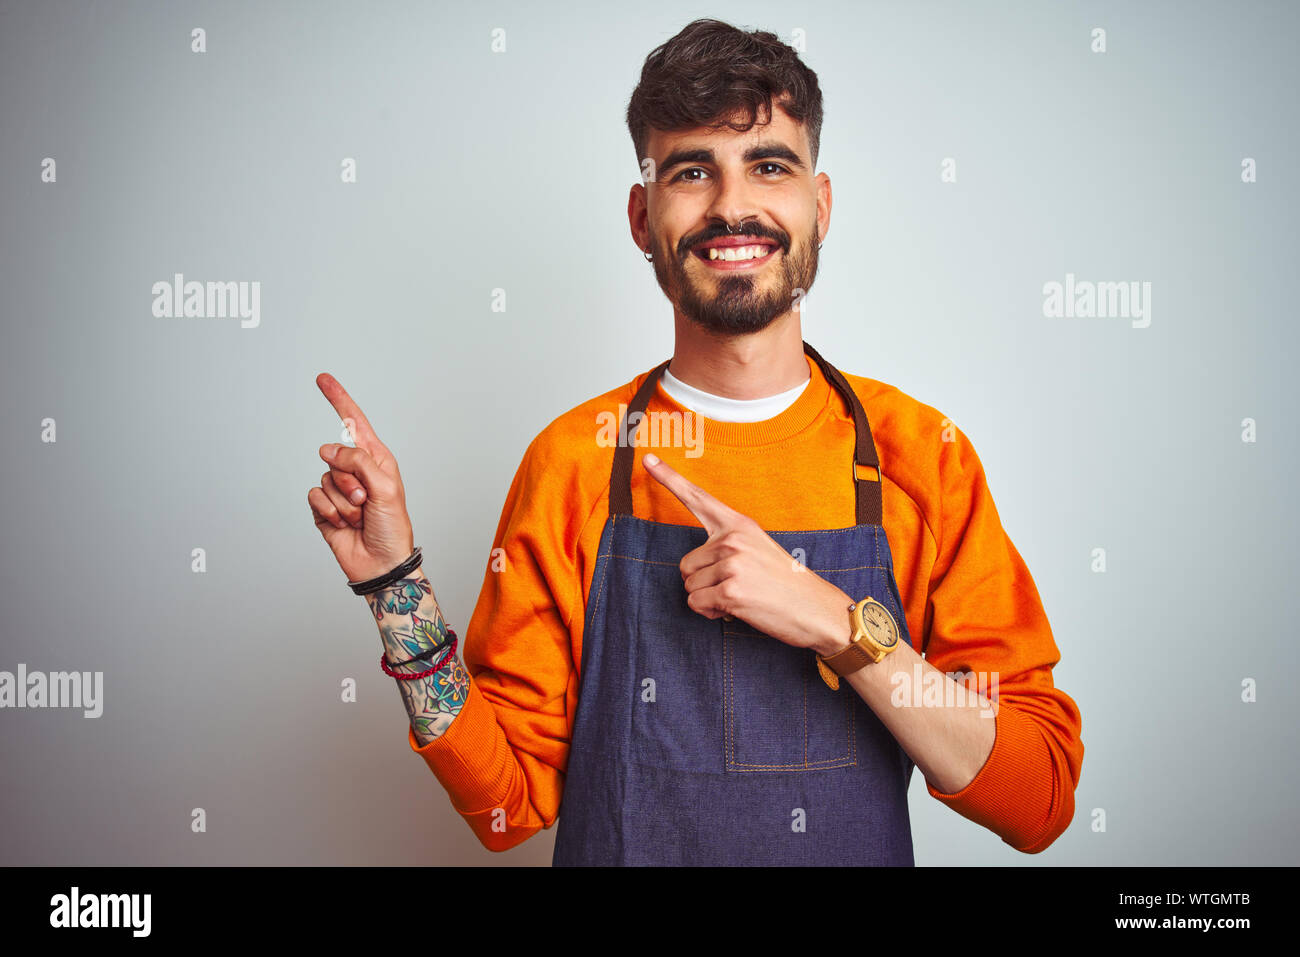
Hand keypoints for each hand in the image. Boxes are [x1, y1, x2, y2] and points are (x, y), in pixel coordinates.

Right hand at [309, 373, 415, 582]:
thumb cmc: (392, 527)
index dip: (338, 400)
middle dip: (349, 479)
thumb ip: (358, 461)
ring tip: (359, 516)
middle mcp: (356, 471)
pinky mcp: (323, 508)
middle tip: (366, 500)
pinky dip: (328, 510)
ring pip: (325, 477)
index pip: (353, 424)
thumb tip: (327, 449)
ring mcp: (338, 489)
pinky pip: (314, 496)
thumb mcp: (385, 487)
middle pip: (335, 454)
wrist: (380, 564)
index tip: (323, 378)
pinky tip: (342, 523)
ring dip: (343, 501)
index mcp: (377, 460)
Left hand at [642, 453, 853, 656]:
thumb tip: (692, 566)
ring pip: (689, 587)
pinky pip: (697, 604)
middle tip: (738, 586)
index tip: (647, 459)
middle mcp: (732, 539)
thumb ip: (726, 546)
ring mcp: (731, 564)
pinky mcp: (730, 590)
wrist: (816, 609)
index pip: (697, 498)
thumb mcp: (758, 549)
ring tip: (743, 597)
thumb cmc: (785, 584)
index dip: (669, 478)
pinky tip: (738, 609)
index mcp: (739, 524)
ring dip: (709, 599)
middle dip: (703, 582)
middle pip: (685, 565)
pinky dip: (712, 612)